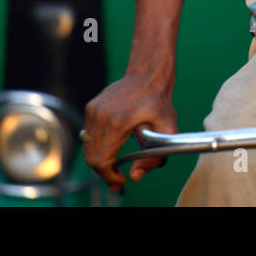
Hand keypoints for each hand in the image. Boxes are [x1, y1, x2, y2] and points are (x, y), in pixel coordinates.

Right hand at [82, 73, 178, 192]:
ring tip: (114, 165)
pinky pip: (89, 135)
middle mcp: (101, 116)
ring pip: (88, 147)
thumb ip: (154, 158)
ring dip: (99, 159)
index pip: (102, 160)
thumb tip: (134, 176)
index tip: (121, 180)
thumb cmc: (159, 102)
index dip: (109, 176)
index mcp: (118, 123)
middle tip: (117, 178)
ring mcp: (93, 110)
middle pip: (91, 158)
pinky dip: (97, 145)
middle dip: (103, 172)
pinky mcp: (91, 107)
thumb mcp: (167, 130)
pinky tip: (112, 146)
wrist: (148, 75)